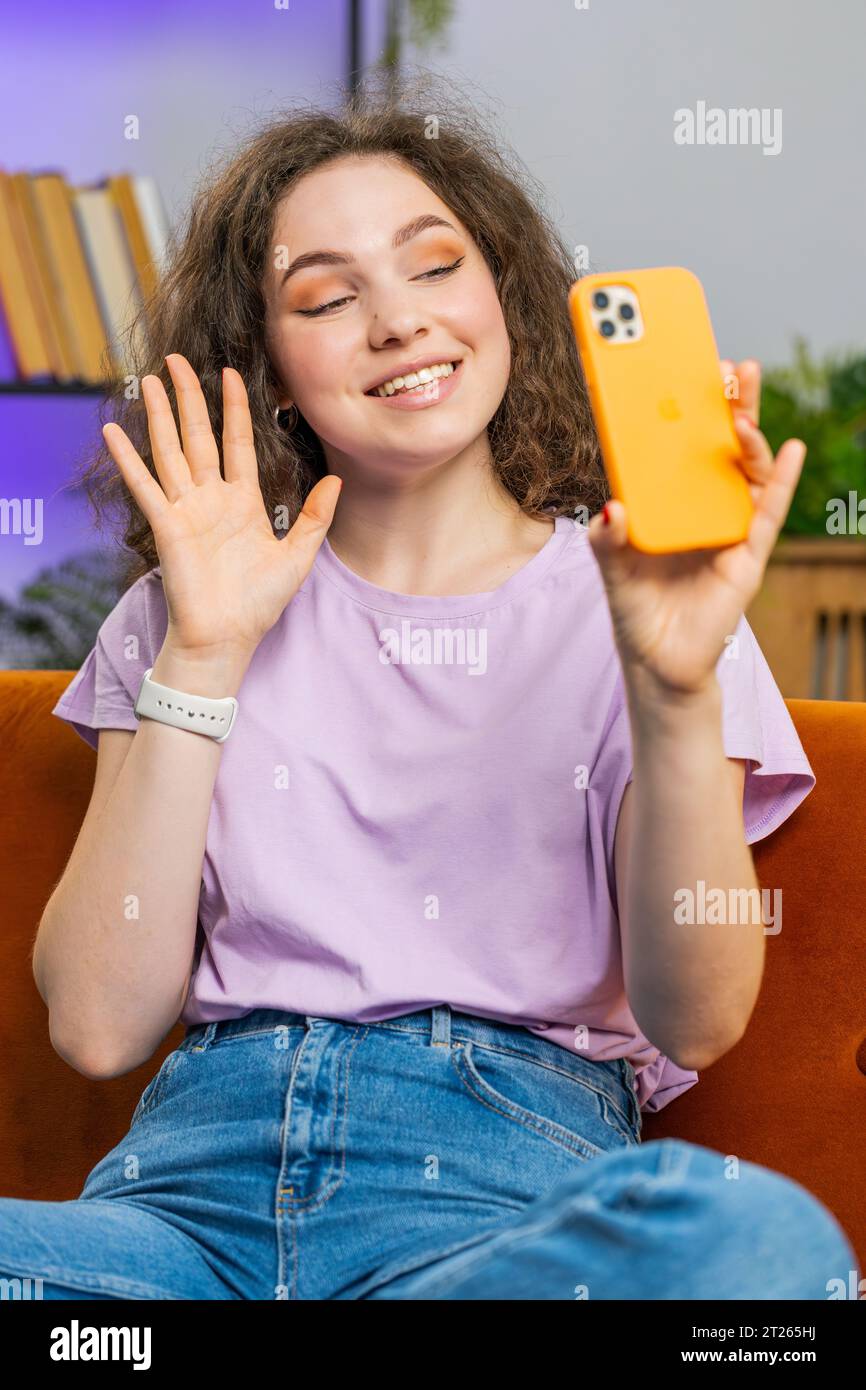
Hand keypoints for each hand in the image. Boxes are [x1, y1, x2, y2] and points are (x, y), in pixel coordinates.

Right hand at [102, 354, 341, 662]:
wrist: (227, 638)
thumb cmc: (258, 604)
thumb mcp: (297, 556)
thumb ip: (315, 517)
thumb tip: (337, 481)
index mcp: (242, 502)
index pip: (236, 442)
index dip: (234, 408)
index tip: (231, 374)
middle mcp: (210, 500)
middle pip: (197, 436)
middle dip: (189, 397)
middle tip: (177, 359)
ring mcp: (185, 511)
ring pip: (169, 452)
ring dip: (159, 416)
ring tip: (150, 380)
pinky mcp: (166, 527)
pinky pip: (145, 487)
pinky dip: (128, 460)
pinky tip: (113, 432)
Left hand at [586, 358, 805, 698]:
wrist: (660, 662)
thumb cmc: (637, 610)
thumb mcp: (613, 572)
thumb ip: (608, 542)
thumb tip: (612, 509)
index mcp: (667, 501)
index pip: (675, 444)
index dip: (680, 408)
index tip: (679, 366)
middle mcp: (700, 505)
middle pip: (717, 445)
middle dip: (725, 404)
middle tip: (726, 366)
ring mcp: (728, 525)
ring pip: (747, 469)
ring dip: (749, 435)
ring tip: (742, 411)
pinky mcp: (748, 553)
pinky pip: (768, 510)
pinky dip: (783, 478)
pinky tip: (790, 448)